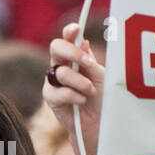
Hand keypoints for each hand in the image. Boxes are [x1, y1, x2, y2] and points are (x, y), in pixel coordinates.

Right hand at [42, 22, 103, 154]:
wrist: (100, 125)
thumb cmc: (103, 99)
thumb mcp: (101, 77)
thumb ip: (90, 61)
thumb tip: (82, 42)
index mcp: (75, 57)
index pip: (68, 38)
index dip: (69, 31)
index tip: (76, 29)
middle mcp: (62, 66)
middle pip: (55, 48)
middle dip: (71, 52)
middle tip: (87, 62)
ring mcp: (54, 82)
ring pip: (60, 72)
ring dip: (79, 82)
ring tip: (91, 91)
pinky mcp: (51, 99)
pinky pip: (58, 92)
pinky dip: (74, 96)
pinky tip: (82, 101)